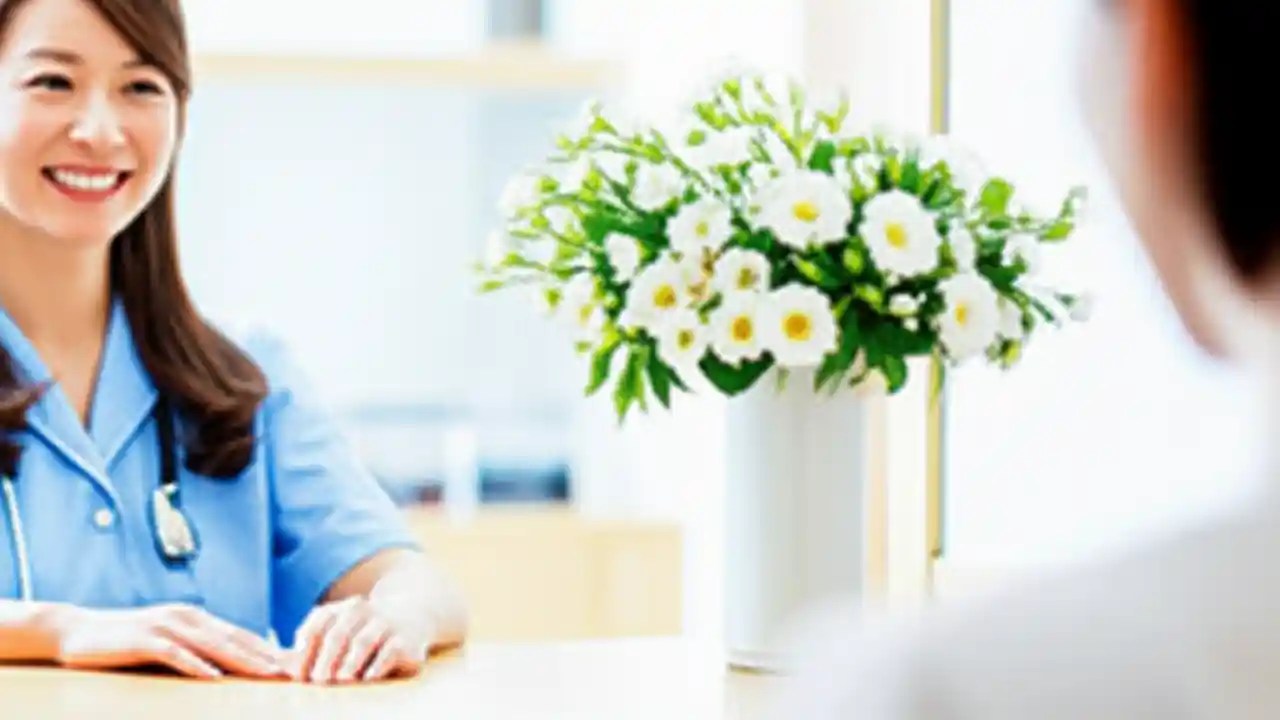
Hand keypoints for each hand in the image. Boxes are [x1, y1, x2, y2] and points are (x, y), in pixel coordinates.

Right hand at [54, 603, 286, 679]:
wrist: (76, 631)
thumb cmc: (125, 642)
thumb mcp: (168, 642)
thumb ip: (196, 649)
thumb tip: (227, 667)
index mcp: (196, 619)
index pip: (240, 636)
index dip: (268, 650)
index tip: (294, 664)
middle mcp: (186, 618)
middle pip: (234, 639)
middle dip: (266, 656)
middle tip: (292, 671)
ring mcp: (165, 626)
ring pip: (212, 644)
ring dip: (242, 660)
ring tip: (267, 674)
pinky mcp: (143, 639)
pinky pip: (174, 653)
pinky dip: (195, 664)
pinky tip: (212, 676)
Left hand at [289, 596, 428, 683]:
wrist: (412, 618)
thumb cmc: (363, 634)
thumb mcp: (337, 633)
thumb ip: (307, 650)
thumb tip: (273, 668)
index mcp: (339, 609)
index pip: (315, 627)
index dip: (304, 653)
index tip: (299, 676)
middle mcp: (361, 611)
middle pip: (337, 635)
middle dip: (325, 660)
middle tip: (318, 682)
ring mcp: (385, 622)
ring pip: (363, 641)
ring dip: (349, 663)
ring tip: (341, 680)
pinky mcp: (405, 638)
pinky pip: (390, 651)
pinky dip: (377, 666)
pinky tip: (367, 679)